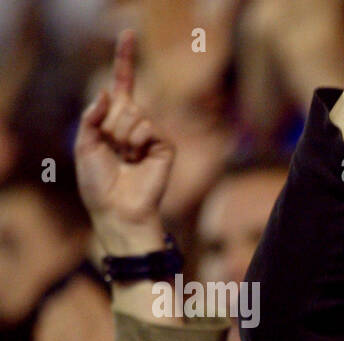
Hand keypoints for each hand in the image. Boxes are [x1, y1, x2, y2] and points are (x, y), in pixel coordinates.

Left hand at [74, 31, 172, 256]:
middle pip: (122, 101)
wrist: (118, 210)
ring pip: (133, 115)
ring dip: (121, 136)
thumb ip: (92, 116)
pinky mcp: (165, 147)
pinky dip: (136, 143)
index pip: (122, 84)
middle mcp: (134, 124)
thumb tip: (108, 93)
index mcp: (114, 120)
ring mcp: (151, 135)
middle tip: (112, 149)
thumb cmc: (98, 183)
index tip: (128, 33)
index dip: (124, 59)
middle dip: (109, 123)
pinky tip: (137, 160)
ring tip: (124, 158)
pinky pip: (148, 128)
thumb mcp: (83, 143)